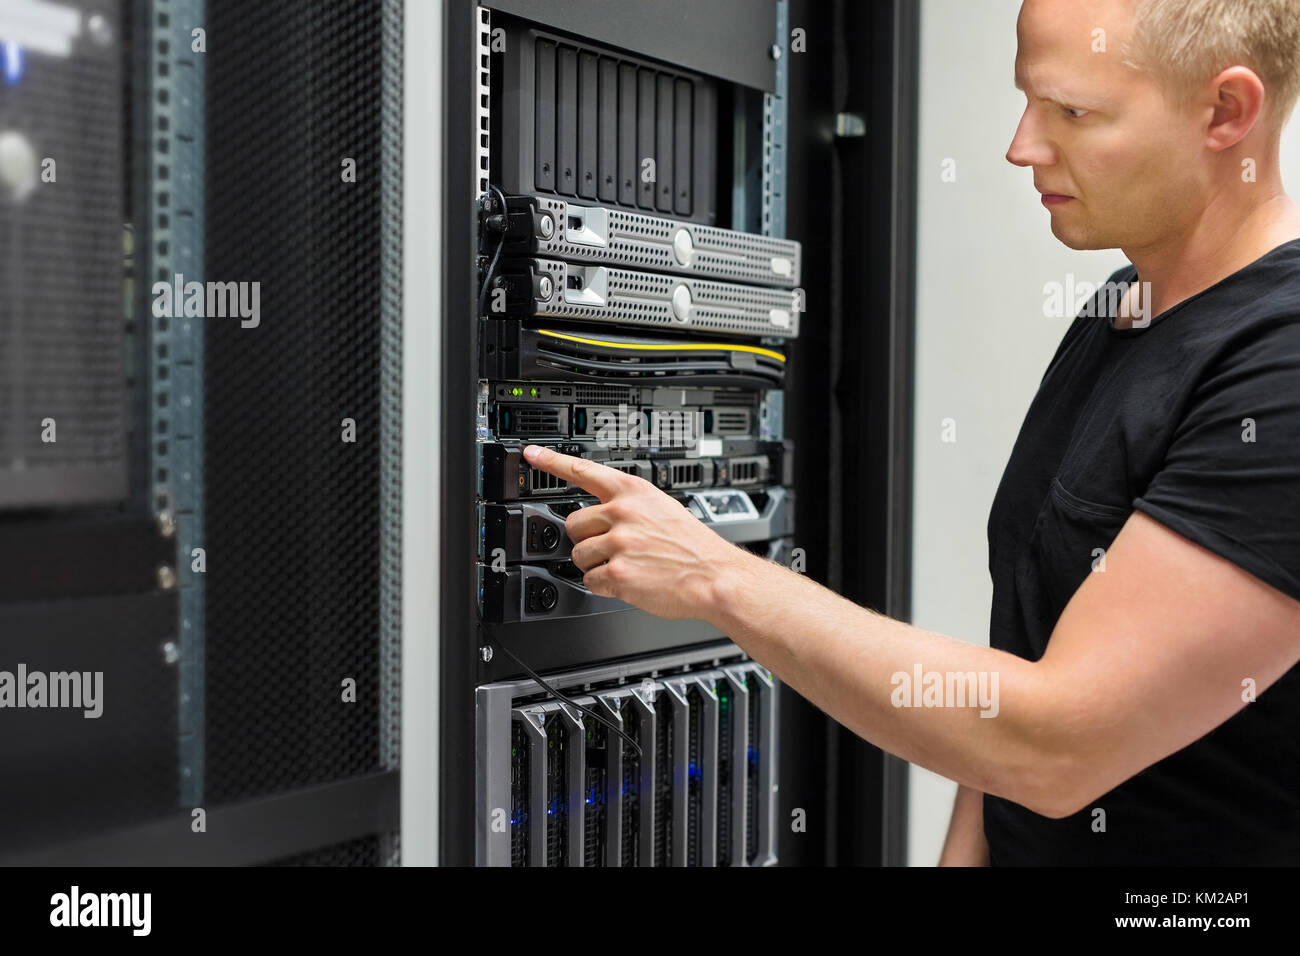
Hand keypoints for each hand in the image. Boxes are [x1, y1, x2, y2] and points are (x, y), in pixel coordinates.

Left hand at [521, 444, 750, 619]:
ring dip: (596, 564)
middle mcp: (623, 513)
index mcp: (633, 492)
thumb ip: (629, 505)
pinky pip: (590, 580)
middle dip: (588, 539)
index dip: (551, 462)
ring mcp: (619, 544)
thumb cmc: (692, 545)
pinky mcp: (617, 574)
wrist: (714, 576)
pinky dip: (605, 586)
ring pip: (579, 555)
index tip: (531, 454)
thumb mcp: (661, 507)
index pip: (583, 471)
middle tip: (613, 547)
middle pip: (573, 524)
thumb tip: (603, 512)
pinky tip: (629, 581)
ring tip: (625, 565)